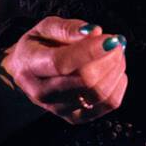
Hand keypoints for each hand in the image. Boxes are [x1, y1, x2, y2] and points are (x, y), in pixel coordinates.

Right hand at [0, 16, 127, 124]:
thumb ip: (68, 28)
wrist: (26, 71)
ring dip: (115, 71)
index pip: (61, 63)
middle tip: (116, 43)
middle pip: (84, 81)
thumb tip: (93, 32)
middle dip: (108, 59)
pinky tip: (115, 71)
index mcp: (30, 65)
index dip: (89, 52)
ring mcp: (58, 108)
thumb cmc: (38, 45)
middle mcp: (42, 92)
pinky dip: (118, 86)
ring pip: (98, 94)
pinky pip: (107, 105)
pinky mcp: (75, 117)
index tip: (110, 40)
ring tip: (116, 54)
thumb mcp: (45, 27)